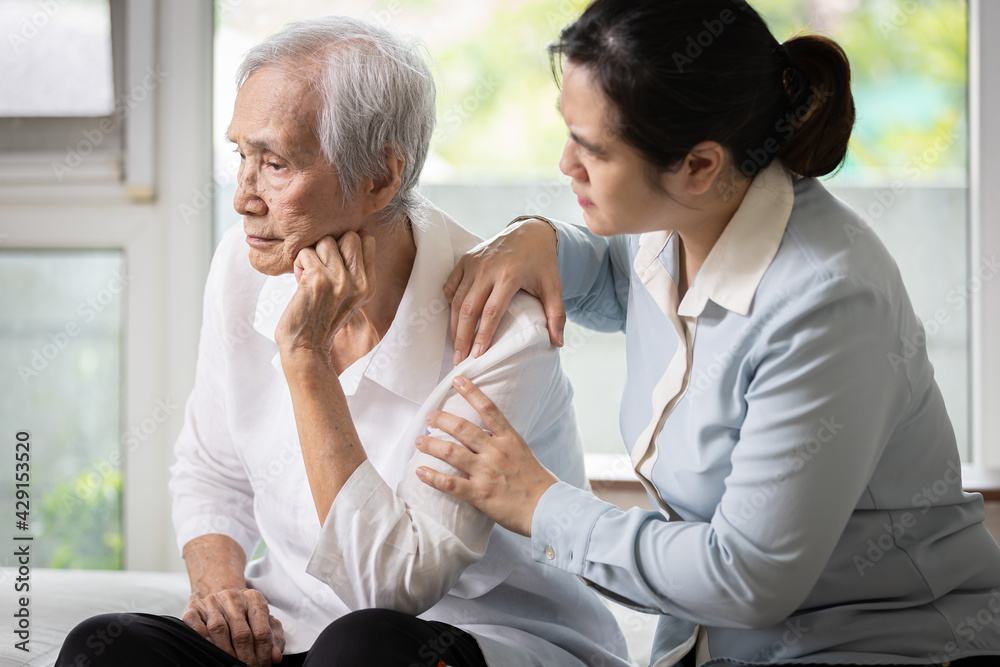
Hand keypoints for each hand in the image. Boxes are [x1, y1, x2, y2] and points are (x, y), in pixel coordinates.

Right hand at [182, 588, 284, 665]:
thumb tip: (276, 656)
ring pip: (218, 628)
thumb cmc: (245, 616)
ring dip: (225, 652)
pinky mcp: (193, 607)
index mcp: (254, 598)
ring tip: (231, 664)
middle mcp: (233, 597)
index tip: (263, 666)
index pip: (262, 631)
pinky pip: (195, 624)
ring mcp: (212, 601)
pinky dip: (202, 638)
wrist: (219, 599)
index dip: (263, 654)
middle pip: (241, 633)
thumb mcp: (263, 623)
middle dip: (245, 657)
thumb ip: (273, 639)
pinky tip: (209, 649)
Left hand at [275, 232, 376, 358]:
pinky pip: (305, 252)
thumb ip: (352, 271)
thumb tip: (350, 235)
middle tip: (321, 266)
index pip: (367, 240)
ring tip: (308, 274)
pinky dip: (298, 264)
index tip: (335, 259)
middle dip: (331, 245)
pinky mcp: (318, 278)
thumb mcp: (348, 298)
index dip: (347, 243)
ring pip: (326, 241)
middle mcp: (358, 282)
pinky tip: (300, 281)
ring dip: (312, 254)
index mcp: (368, 285)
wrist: (306, 346)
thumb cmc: (321, 320)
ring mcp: (339, 279)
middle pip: (349, 236)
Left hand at [415, 376, 558, 535]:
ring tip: (419, 441)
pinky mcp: (479, 494)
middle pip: (462, 428)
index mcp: (509, 439)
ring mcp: (486, 472)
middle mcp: (496, 451)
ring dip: (431, 445)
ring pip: (451, 452)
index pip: (488, 409)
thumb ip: (505, 443)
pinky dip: (432, 477)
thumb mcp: (524, 453)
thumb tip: (487, 435)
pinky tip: (420, 471)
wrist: (548, 509)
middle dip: (441, 420)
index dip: (471, 392)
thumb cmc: (538, 483)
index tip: (457, 380)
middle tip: (429, 417)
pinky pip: (450, 483)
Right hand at [445, 219, 563, 363]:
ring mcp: (474, 263)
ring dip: (453, 325)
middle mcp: (487, 269)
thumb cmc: (542, 262)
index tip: (477, 356)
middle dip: (461, 337)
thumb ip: (557, 315)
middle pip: (468, 309)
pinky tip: (453, 320)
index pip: (491, 312)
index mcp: (509, 276)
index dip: (482, 336)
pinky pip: (452, 285)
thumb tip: (558, 343)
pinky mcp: (465, 259)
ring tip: (454, 347)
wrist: (529, 232)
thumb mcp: (554, 287)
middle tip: (458, 359)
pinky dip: (450, 303)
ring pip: (456, 299)